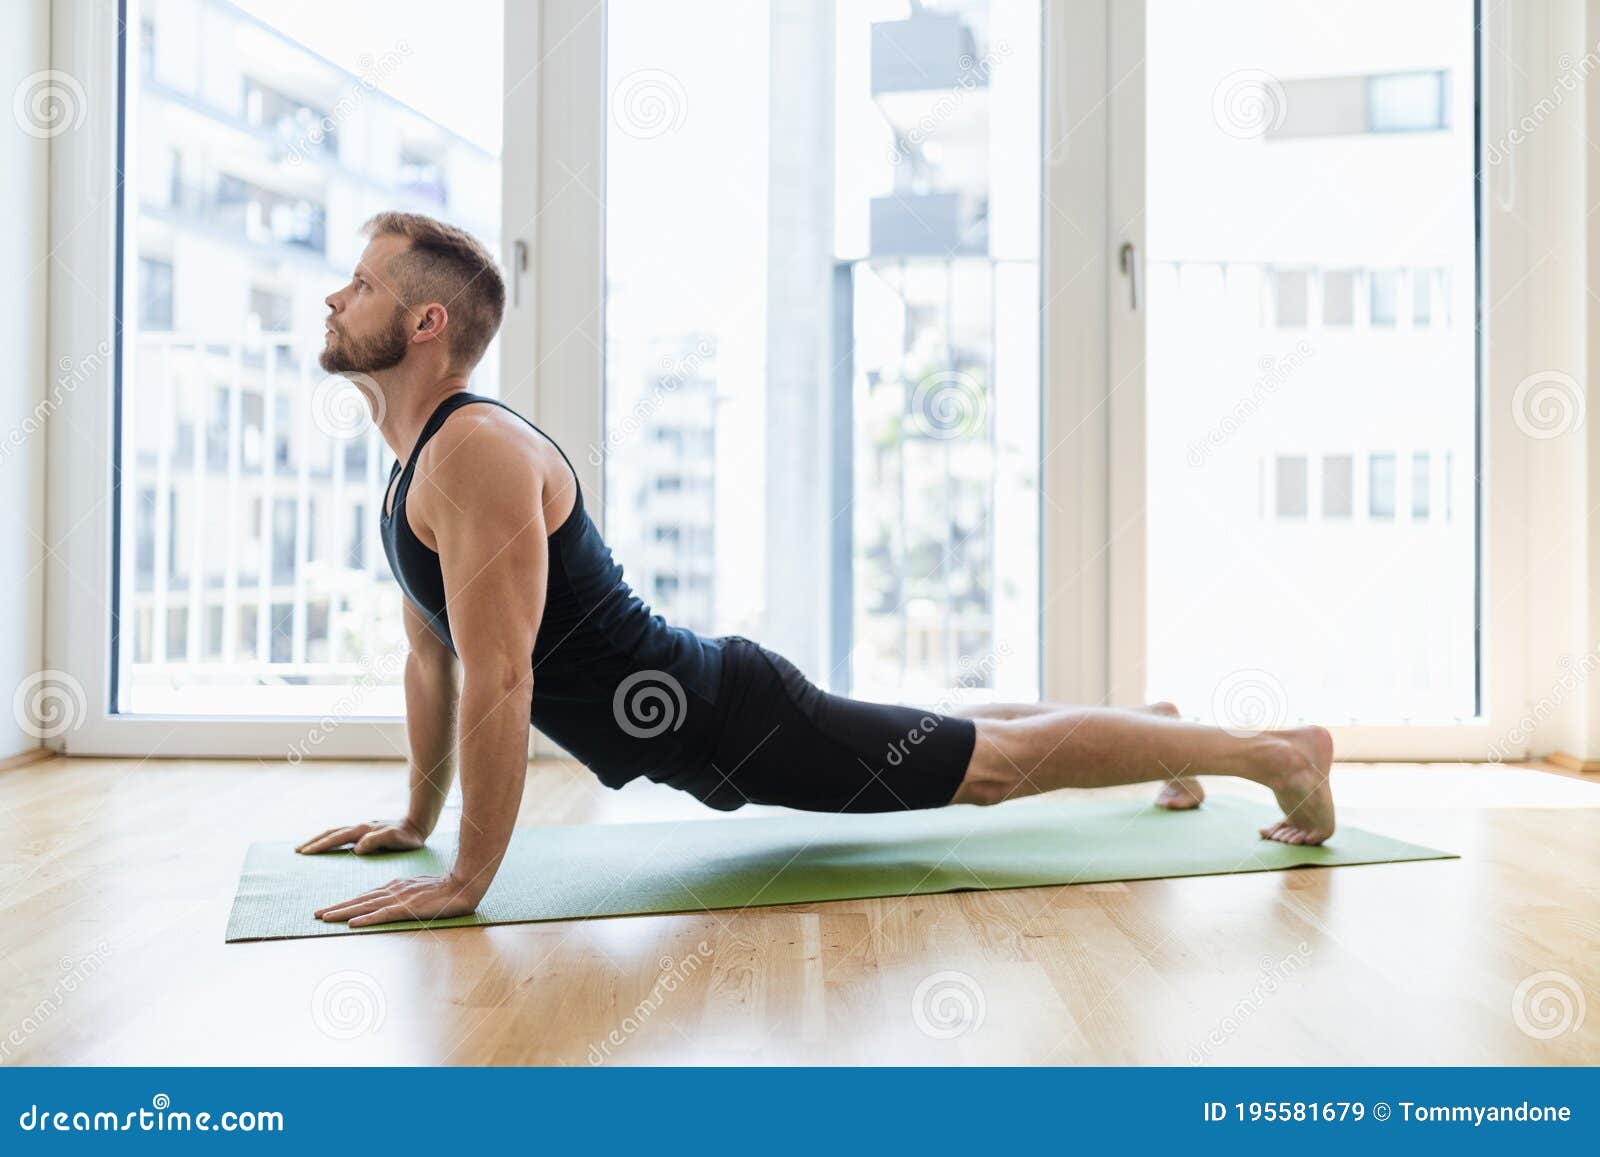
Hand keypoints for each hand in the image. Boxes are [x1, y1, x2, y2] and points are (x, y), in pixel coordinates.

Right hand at [295, 819, 426, 855]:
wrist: (417, 824)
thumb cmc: (407, 836)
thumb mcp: (394, 839)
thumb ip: (377, 841)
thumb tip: (357, 848)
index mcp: (362, 831)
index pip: (335, 838)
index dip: (319, 845)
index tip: (304, 852)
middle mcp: (359, 827)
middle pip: (330, 833)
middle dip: (313, 842)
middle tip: (297, 851)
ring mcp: (361, 828)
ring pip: (335, 833)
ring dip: (320, 839)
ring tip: (307, 847)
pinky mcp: (366, 832)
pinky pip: (343, 835)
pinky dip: (331, 838)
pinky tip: (329, 845)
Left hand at [314, 874, 483, 926]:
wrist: (463, 884)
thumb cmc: (445, 889)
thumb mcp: (419, 890)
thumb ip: (404, 895)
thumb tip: (390, 902)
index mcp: (395, 886)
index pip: (365, 896)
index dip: (346, 903)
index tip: (328, 909)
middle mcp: (393, 890)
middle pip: (360, 900)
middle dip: (337, 907)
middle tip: (316, 914)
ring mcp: (400, 898)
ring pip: (366, 906)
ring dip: (344, 912)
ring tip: (325, 918)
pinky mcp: (408, 908)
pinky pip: (383, 914)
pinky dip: (366, 919)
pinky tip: (353, 923)